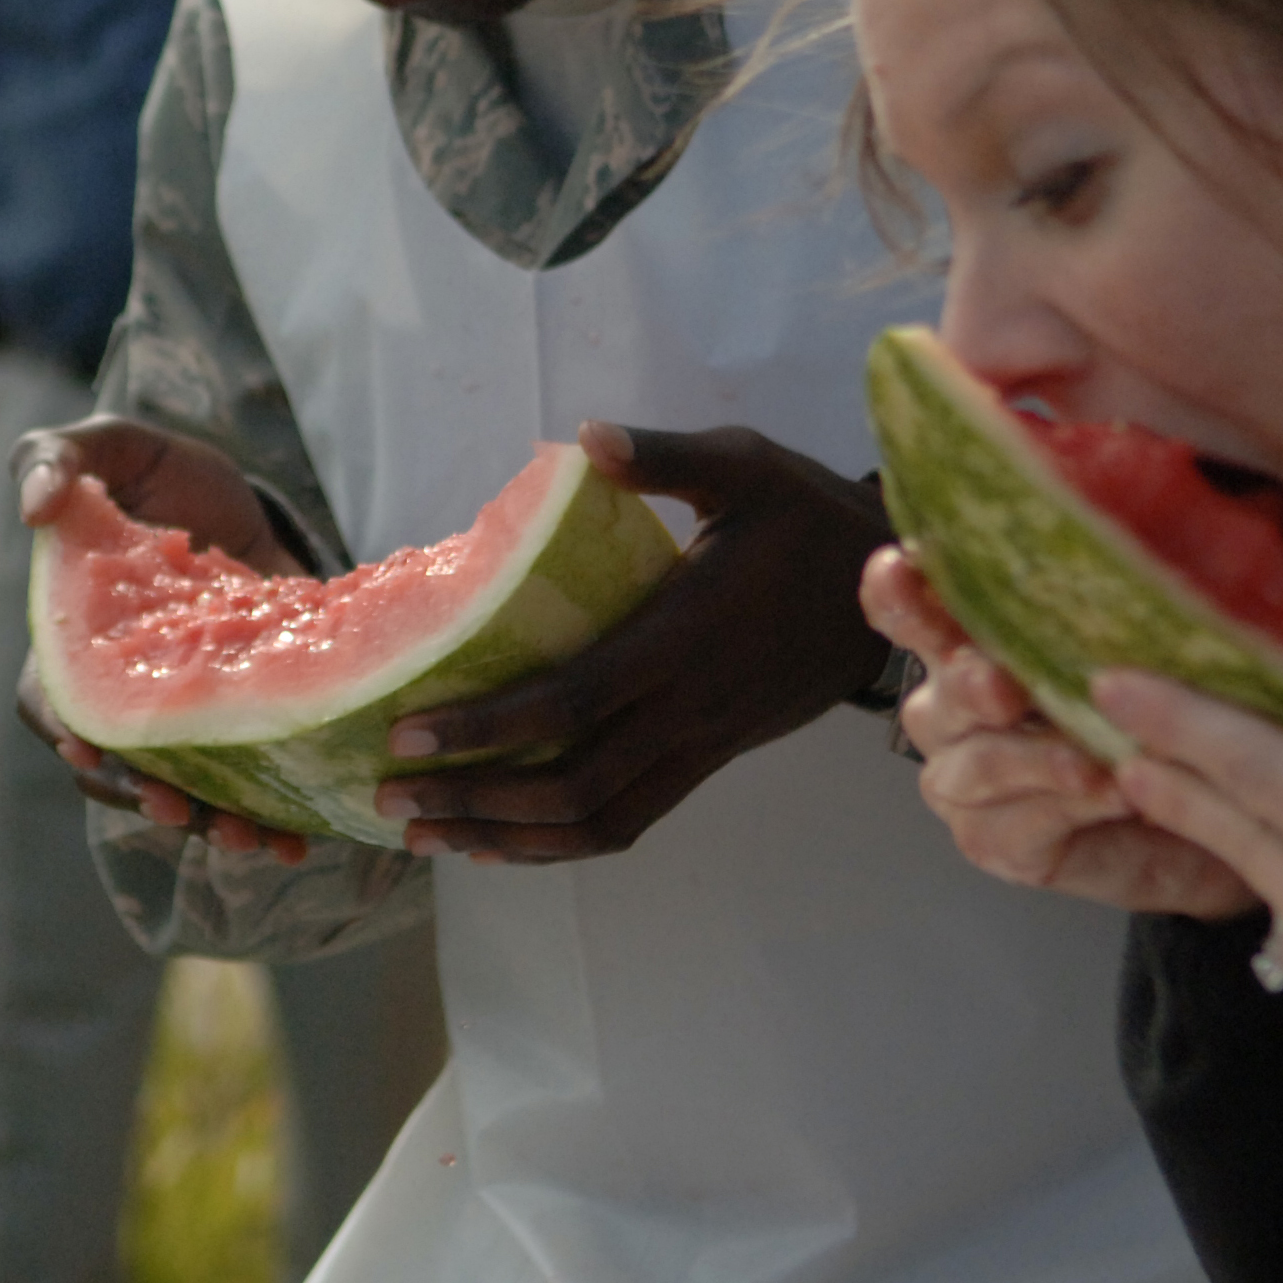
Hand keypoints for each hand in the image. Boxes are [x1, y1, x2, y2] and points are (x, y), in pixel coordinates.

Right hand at [12, 415, 314, 863]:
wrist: (244, 497)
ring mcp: (188, 713)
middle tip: (188, 812)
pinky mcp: (248, 716)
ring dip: (217, 821)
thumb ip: (60, 458)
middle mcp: (129, 693)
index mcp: (80, 642)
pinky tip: (303, 833)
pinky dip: (271, 809)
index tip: (96, 756)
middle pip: (122, 769)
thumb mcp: (113, 445)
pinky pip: (248, 778)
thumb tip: (33, 504)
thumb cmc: (159, 472)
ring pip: (188, 788)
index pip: (57, 704)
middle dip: (152, 798)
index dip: (69, 733)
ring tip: (260, 840)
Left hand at [372, 422, 894, 861]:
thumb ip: (665, 457)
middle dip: (472, 801)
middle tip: (389, 798)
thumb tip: (586, 438)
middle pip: (569, 784)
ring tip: (430, 837)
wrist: (894, 588)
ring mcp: (704, 742)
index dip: (484, 727)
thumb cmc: (810, 517)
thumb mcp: (746, 465)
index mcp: (686, 635)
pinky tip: (509, 839)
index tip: (408, 735)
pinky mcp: (714, 757)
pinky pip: (631, 820)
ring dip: (509, 838)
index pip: (570, 701)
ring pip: (598, 822)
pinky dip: (563, 843)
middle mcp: (690, 706)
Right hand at [861, 546, 1256, 918]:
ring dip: (1033, 760)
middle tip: (1003, 686)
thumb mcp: (1136, 644)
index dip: (897, 592)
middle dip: (970, 684)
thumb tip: (1114, 558)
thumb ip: (1102, 608)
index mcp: (970, 644)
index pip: (910, 610)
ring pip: (975, 765)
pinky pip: (1013, 824)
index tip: (902, 568)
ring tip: (1090, 760)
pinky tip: (1111, 794)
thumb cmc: (1156, 710)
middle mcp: (951, 709)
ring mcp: (964, 779)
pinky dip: (1064, 807)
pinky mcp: (992, 840)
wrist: (1203, 808)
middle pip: (940, 691)